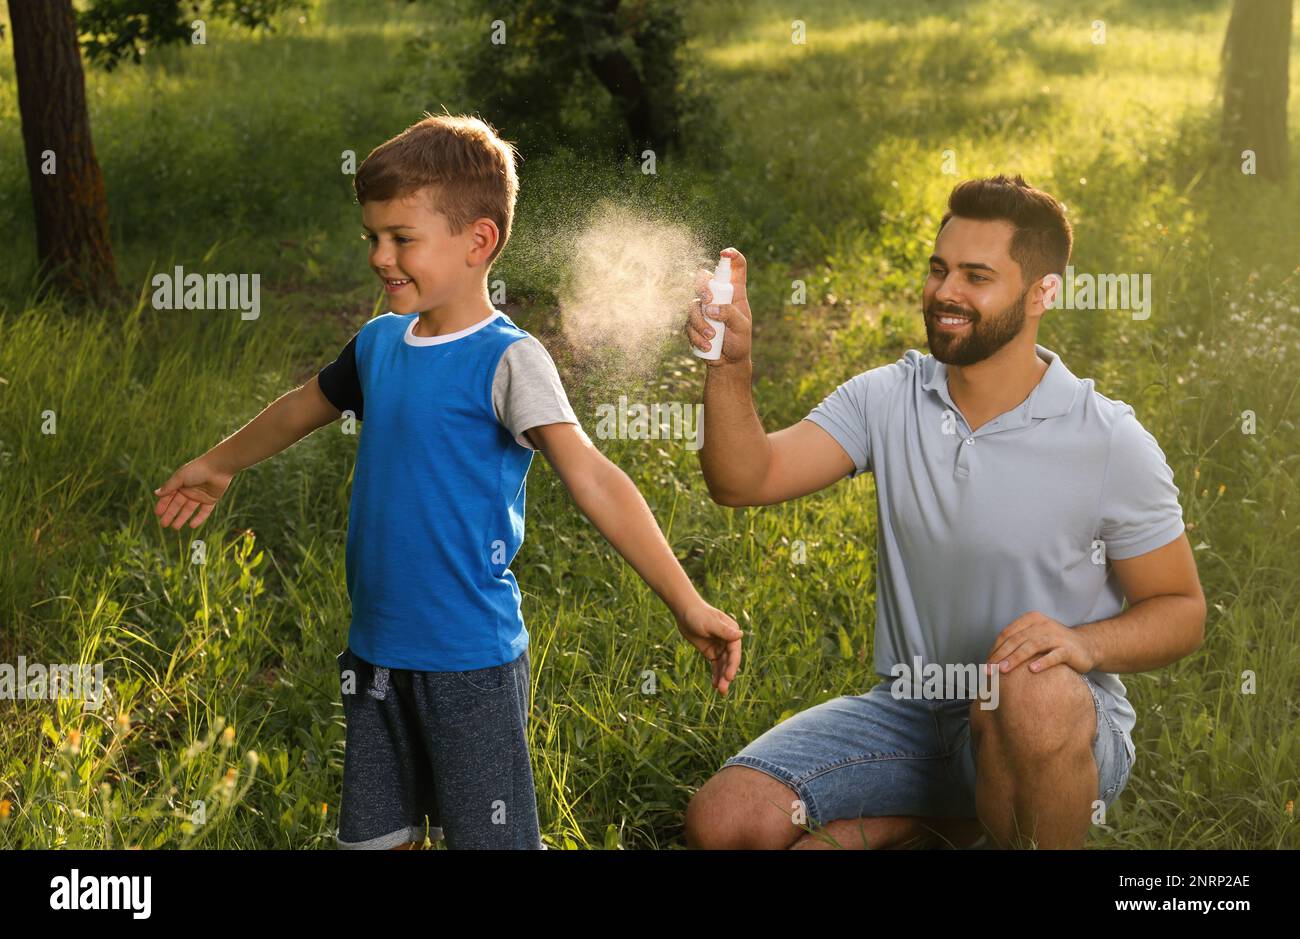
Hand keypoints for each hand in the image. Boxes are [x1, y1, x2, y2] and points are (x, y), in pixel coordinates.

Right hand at [153, 457, 233, 529]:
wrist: (219, 468)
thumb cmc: (198, 469)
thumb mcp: (180, 477)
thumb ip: (169, 486)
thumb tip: (156, 493)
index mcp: (180, 483)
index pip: (169, 496)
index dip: (163, 504)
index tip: (158, 513)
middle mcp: (190, 490)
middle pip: (178, 504)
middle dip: (170, 514)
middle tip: (164, 524)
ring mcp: (200, 495)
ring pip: (189, 509)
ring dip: (182, 518)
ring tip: (175, 527)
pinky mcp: (211, 499)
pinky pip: (204, 511)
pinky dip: (199, 518)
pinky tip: (192, 526)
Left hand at [674, 600, 743, 694]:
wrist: (685, 612)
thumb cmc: (698, 614)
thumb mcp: (709, 623)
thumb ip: (723, 630)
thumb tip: (740, 635)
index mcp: (732, 632)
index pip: (734, 652)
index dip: (733, 666)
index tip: (729, 677)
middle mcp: (729, 641)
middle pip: (729, 662)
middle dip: (727, 675)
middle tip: (723, 690)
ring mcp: (720, 647)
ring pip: (723, 666)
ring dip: (722, 678)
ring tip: (721, 692)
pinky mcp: (711, 652)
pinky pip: (715, 666)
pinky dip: (716, 675)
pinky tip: (715, 685)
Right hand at [685, 246, 752, 366]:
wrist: (727, 362)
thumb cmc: (739, 342)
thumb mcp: (742, 328)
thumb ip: (729, 314)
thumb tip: (710, 308)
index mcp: (734, 293)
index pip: (735, 268)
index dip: (731, 256)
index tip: (725, 253)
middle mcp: (717, 296)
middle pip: (704, 278)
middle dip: (702, 287)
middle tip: (708, 301)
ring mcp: (703, 308)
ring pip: (693, 305)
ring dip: (701, 323)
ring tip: (712, 338)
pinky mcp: (692, 322)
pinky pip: (688, 324)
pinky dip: (697, 336)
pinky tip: (707, 346)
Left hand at [985, 611, 1097, 675]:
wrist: (1087, 645)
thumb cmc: (1054, 644)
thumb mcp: (1034, 638)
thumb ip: (1017, 644)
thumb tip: (992, 660)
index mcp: (1031, 620)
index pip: (1007, 634)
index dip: (995, 649)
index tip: (986, 663)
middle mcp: (1043, 625)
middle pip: (1017, 640)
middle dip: (1000, 655)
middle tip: (989, 670)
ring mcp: (1057, 636)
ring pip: (1032, 646)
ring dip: (1016, 658)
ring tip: (1003, 670)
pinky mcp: (1069, 649)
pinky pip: (1055, 656)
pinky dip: (1043, 662)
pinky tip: (1033, 670)